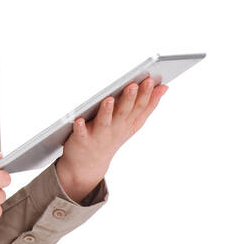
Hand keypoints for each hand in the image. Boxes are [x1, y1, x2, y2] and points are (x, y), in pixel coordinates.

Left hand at [57, 77, 167, 197]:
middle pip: (124, 112)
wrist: (89, 163)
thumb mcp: (133, 123)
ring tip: (109, 99)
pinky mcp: (82, 140)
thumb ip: (148, 105)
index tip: (151, 80)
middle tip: (133, 85)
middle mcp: (116, 129)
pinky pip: (81, 133)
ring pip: (104, 121)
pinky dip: (80, 127)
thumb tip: (164, 86)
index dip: (146, 94)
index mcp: (129, 123)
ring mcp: (99, 135)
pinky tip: (79, 120)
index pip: (140, 107)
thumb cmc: (112, 136)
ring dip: (106, 111)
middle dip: (129, 99)